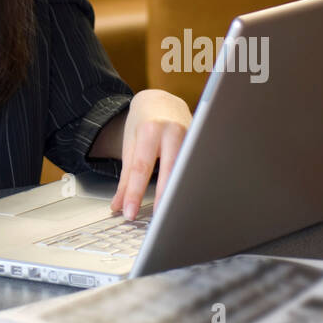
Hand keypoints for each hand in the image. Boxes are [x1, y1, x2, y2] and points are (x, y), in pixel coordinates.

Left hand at [109, 88, 191, 220]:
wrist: (161, 101)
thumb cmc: (144, 123)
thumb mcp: (129, 145)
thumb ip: (125, 178)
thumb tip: (118, 206)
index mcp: (150, 129)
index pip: (141, 167)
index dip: (135, 193)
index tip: (129, 213)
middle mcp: (174, 131)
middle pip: (170, 170)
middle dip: (164, 198)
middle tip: (157, 222)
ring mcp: (193, 136)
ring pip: (188, 170)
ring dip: (182, 193)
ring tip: (174, 215)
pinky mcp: (204, 143)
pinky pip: (198, 167)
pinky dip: (193, 184)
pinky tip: (190, 200)